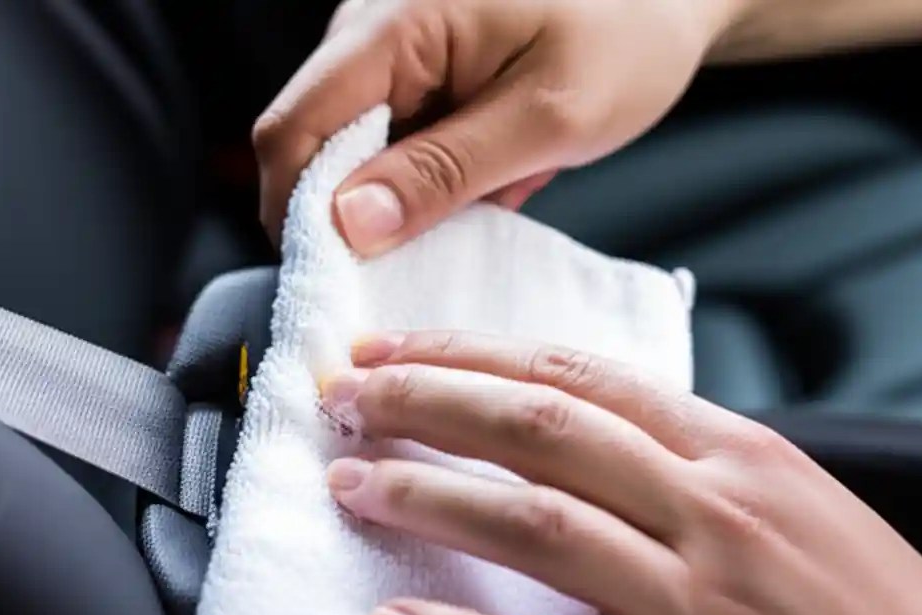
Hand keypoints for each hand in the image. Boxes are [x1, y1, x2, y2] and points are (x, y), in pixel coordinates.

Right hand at [253, 0, 742, 255]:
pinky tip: (487, 180)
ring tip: (480, 201)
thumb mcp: (546, 117)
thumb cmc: (628, 34)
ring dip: (397, 199)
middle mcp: (371, 30)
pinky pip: (387, 144)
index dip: (299, 212)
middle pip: (310, 144)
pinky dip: (424, 180)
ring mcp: (389, 51)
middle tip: (419, 259)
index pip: (294, 128)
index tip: (342, 281)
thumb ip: (444, 172)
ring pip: (348, 152)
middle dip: (350, 214)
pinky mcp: (413, 74)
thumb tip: (350, 226)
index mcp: (393, 25)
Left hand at [319, 331, 921, 614]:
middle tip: (348, 397)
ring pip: (536, 526)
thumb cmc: (870, 608)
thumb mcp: (789, 495)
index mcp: (735, 453)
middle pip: (539, 432)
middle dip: (428, 404)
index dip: (468, 357)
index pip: (575, 378)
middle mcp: (715, 513)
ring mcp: (702, 608)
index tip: (392, 348)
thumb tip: (560, 419)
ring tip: (350, 483)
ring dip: (426, 497)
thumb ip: (683, 455)